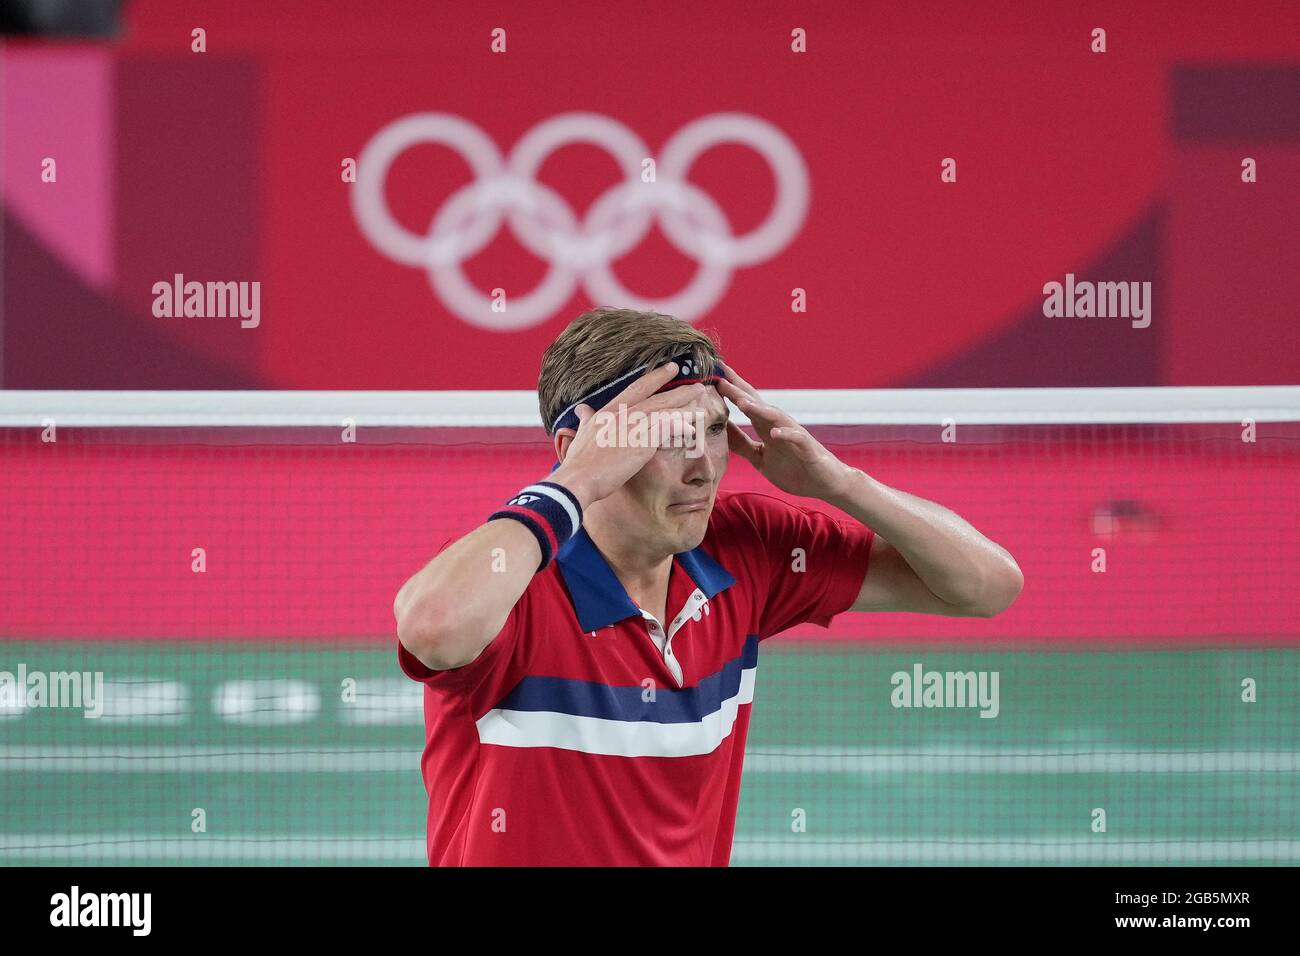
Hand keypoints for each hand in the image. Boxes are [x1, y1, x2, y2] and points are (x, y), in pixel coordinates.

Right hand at [551, 362, 703, 506]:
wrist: (579, 478)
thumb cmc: (579, 461)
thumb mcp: (580, 433)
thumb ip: (585, 420)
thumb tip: (581, 409)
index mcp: (609, 410)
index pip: (637, 388)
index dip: (656, 377)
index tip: (671, 368)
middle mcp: (623, 414)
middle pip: (657, 397)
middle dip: (679, 389)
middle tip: (696, 384)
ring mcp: (633, 426)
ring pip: (666, 410)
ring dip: (685, 405)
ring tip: (701, 400)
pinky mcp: (643, 442)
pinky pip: (669, 428)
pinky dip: (682, 426)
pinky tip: (694, 427)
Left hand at [717, 365, 855, 501]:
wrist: (826, 484)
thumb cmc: (795, 470)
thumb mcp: (760, 458)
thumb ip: (742, 443)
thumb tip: (721, 429)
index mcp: (766, 428)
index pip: (747, 404)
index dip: (731, 391)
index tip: (713, 377)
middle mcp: (779, 426)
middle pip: (758, 404)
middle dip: (739, 391)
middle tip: (721, 378)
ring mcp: (794, 435)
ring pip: (776, 417)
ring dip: (760, 409)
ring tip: (742, 402)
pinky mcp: (808, 448)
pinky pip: (797, 438)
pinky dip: (786, 434)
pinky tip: (775, 433)